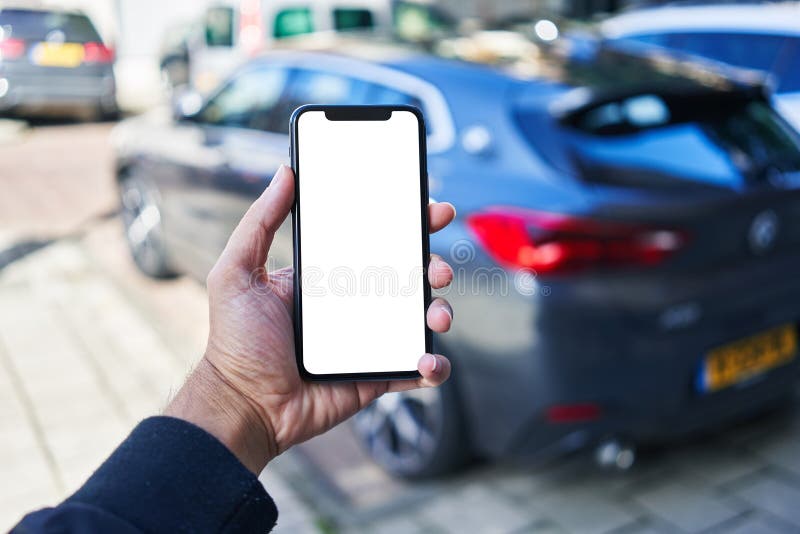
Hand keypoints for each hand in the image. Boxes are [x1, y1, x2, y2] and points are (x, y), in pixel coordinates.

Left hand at [165, 165, 455, 472]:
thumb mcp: (236, 272)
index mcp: (329, 276)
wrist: (243, 406)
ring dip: (440, 311)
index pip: (376, 242)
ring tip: (437, 315)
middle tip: (438, 268)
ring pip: (420, 318)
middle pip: (408, 277)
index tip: (432, 209)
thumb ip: (260, 222)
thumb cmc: (235, 342)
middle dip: (433, 266)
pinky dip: (434, 365)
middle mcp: (354, 303)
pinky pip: (416, 368)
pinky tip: (428, 361)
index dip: (408, 224)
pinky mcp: (376, 375)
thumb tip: (285, 171)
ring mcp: (369, 340)